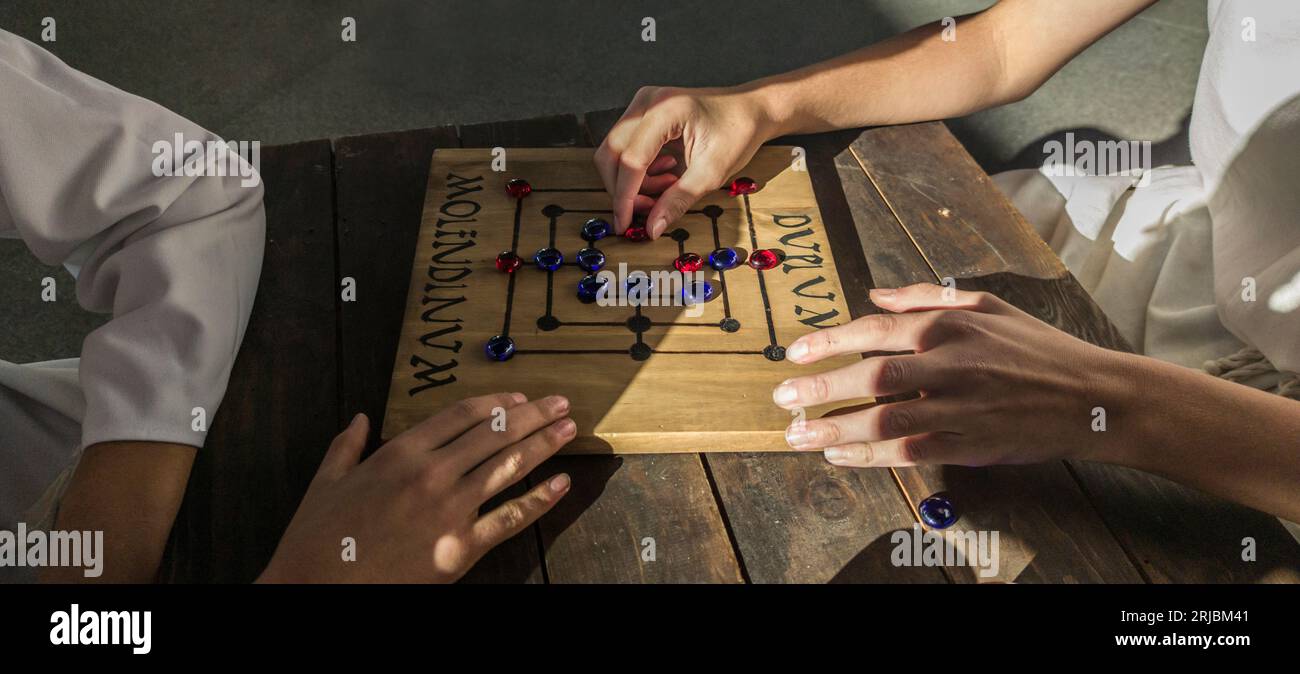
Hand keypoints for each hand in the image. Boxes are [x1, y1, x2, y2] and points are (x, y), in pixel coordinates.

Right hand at [259, 393, 573, 582]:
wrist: (315, 588)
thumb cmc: (318, 538)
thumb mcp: (325, 481)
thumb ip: (347, 445)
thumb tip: (360, 418)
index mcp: (400, 453)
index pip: (462, 415)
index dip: (497, 402)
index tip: (519, 397)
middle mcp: (432, 474)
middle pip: (495, 433)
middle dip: (533, 415)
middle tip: (560, 404)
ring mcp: (449, 511)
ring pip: (508, 466)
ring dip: (544, 444)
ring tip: (568, 429)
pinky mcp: (460, 548)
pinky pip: (510, 518)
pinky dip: (540, 500)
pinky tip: (561, 484)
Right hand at [595, 85, 779, 238]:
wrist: (751, 110)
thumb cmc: (738, 133)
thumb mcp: (711, 173)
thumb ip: (678, 200)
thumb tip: (651, 229)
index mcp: (666, 110)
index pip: (631, 159)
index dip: (624, 197)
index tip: (624, 225)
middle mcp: (648, 101)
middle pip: (611, 152)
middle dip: (624, 189)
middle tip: (648, 210)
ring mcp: (644, 104)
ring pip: (615, 151)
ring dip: (632, 181)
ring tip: (668, 187)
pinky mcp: (644, 112)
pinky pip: (626, 146)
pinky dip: (639, 170)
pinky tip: (667, 174)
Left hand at [773, 283, 1140, 466]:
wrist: (1092, 396)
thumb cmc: (1036, 348)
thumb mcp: (986, 305)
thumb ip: (926, 297)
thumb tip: (876, 296)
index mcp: (949, 326)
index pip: (875, 331)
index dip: (830, 343)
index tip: (795, 354)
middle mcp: (950, 363)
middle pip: (872, 376)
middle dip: (820, 387)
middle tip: (782, 398)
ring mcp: (960, 406)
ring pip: (885, 418)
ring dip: (835, 427)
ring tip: (798, 434)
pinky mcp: (969, 443)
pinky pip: (909, 451)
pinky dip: (870, 454)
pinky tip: (841, 455)